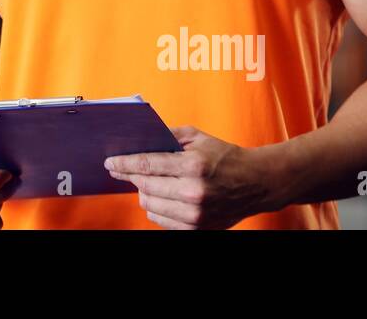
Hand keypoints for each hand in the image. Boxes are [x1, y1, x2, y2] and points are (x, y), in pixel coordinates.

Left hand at [105, 126, 271, 229]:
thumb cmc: (225, 157)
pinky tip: (162, 197)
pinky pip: (161, 220)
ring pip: (150, 205)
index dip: (124, 164)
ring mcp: (196, 215)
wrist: (257, 183)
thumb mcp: (198, 137)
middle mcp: (193, 192)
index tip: (110, 163)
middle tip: (124, 170)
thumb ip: (168, 136)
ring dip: (143, 193)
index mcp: (193, 166)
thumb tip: (139, 139)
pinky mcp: (198, 229)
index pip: (147, 165)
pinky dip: (156, 208)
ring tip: (150, 183)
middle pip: (145, 187)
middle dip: (130, 177)